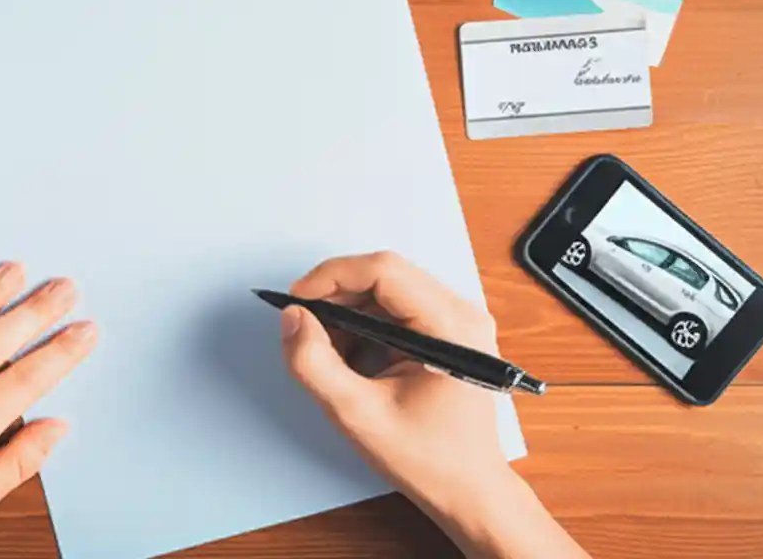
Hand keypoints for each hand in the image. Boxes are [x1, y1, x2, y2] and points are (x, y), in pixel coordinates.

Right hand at [280, 252, 585, 558]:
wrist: (469, 491)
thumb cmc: (429, 459)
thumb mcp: (359, 415)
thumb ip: (316, 365)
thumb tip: (292, 319)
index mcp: (452, 327)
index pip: (384, 271)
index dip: (333, 276)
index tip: (298, 300)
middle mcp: (462, 314)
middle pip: (385, 276)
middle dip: (337, 295)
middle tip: (306, 326)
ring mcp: (457, 322)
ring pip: (387, 291)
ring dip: (349, 312)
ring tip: (330, 352)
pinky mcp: (447, 333)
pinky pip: (396, 310)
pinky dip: (365, 326)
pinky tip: (351, 360)